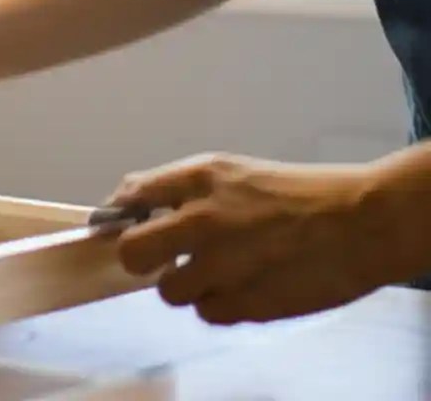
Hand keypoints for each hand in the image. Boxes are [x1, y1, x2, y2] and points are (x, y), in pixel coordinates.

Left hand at [107, 153, 410, 324]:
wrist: (363, 222)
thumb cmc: (299, 194)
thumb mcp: (234, 172)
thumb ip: (179, 188)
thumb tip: (127, 201)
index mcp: (201, 179)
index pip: (132, 197)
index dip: (123, 217)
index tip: (127, 227)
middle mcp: (202, 220)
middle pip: (132, 253)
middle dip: (143, 259)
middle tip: (167, 258)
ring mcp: (222, 265)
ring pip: (170, 291)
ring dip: (190, 285)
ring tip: (225, 271)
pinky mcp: (244, 303)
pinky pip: (207, 313)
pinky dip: (221, 305)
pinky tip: (248, 286)